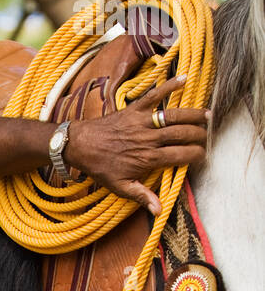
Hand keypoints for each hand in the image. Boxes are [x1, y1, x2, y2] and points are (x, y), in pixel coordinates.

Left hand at [64, 75, 208, 215]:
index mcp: (148, 159)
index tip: (204, 157)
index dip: (196, 156)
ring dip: (193, 114)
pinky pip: (154, 94)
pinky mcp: (134, 108)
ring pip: (174, 115)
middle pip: (182, 134)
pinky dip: (169, 85)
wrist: (81, 145)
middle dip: (199, 135)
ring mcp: (142, 121)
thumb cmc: (101, 167)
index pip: (181, 156)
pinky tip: (185, 79)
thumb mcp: (120, 187)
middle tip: (208, 137)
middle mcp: (148, 139)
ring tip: (208, 116)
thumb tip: (159, 211)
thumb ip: (142, 196)